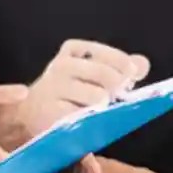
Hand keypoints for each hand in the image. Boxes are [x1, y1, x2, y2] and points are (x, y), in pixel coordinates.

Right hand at [16, 40, 151, 137]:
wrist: (30, 112)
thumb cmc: (69, 91)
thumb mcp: (93, 72)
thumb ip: (121, 67)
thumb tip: (142, 63)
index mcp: (74, 50)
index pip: (112, 56)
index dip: (126, 68)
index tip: (129, 78)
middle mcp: (61, 65)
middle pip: (107, 75)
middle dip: (117, 89)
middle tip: (112, 98)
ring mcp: (54, 88)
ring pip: (97, 96)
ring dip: (103, 107)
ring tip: (95, 110)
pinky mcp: (51, 112)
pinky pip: (83, 116)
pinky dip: (90, 121)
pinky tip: (84, 121)